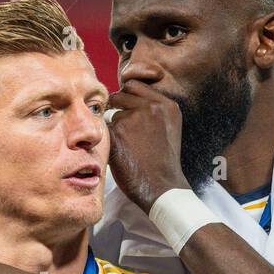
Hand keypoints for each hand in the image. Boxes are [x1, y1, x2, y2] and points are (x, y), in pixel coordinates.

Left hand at [107, 81, 188, 212]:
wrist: (162, 187)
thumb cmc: (163, 162)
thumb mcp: (168, 127)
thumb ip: (153, 110)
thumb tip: (127, 97)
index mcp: (167, 105)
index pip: (135, 86)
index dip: (127, 97)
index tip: (126, 110)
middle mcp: (151, 106)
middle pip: (121, 94)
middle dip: (117, 107)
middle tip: (123, 128)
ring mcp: (134, 118)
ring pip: (112, 113)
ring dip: (115, 127)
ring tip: (129, 147)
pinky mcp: (118, 133)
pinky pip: (104, 129)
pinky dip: (108, 140)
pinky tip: (120, 153)